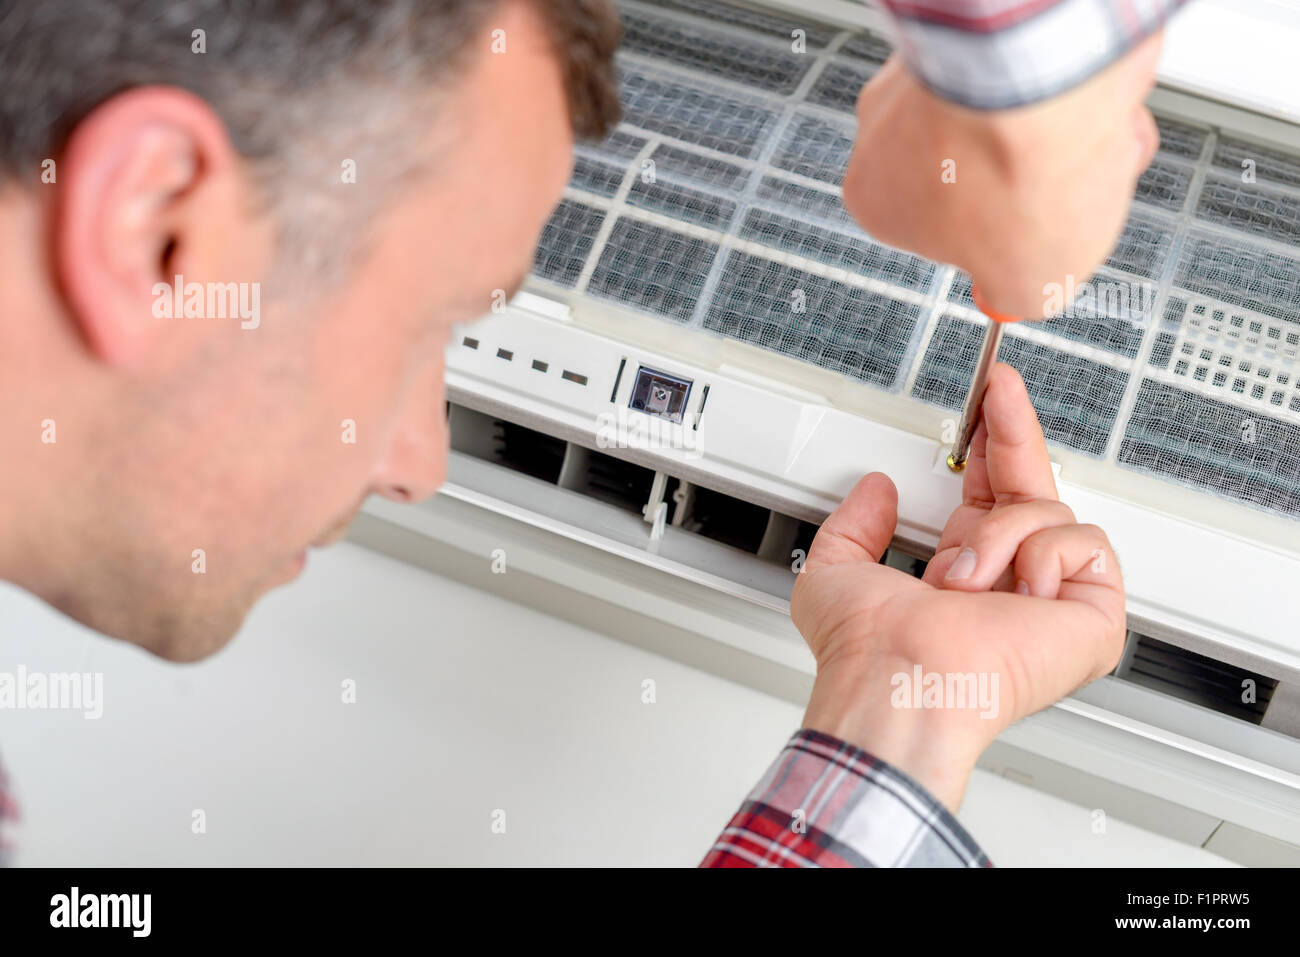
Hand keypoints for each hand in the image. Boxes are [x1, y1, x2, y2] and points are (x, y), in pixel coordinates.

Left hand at [792, 365, 1125, 810]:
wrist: (901, 681)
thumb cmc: (867, 651)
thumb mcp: (833, 571)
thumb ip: (852, 524)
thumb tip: (875, 489)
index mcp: (962, 572)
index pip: (989, 494)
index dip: (989, 445)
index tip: (984, 402)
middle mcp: (1007, 582)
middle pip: (1030, 485)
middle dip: (1014, 429)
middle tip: (999, 383)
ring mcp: (1052, 599)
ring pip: (1046, 508)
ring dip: (997, 535)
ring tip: (965, 581)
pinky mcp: (1093, 616)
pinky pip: (1084, 543)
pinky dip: (1041, 557)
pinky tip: (1015, 595)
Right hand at [842, 35, 1162, 317]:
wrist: (1043, 76)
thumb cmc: (1016, 174)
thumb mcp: (1028, 286)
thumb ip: (1018, 295)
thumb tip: (1023, 291)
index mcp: (878, 201)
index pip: (942, 236)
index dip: (996, 243)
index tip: (1026, 245)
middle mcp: (887, 130)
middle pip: (979, 174)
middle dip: (1034, 184)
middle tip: (1065, 193)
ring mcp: (928, 72)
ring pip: (1011, 120)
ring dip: (1059, 137)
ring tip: (1088, 143)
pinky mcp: (977, 34)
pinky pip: (1031, 72)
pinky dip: (1068, 87)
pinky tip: (1089, 100)